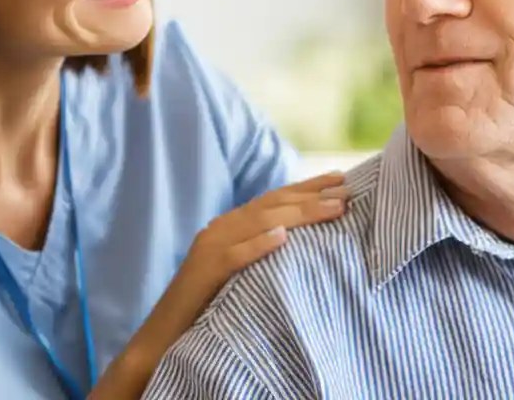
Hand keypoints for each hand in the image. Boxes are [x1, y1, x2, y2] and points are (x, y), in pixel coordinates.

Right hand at [90, 172, 348, 398]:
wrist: (165, 333)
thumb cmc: (208, 304)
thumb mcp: (241, 269)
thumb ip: (263, 248)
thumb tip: (305, 239)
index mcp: (230, 225)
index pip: (275, 199)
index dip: (308, 187)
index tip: (342, 180)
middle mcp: (221, 228)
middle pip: (273, 205)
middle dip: (312, 196)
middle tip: (347, 191)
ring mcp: (210, 247)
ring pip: (259, 222)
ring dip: (299, 214)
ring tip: (332, 209)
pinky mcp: (203, 272)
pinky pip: (233, 255)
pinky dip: (257, 244)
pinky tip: (282, 237)